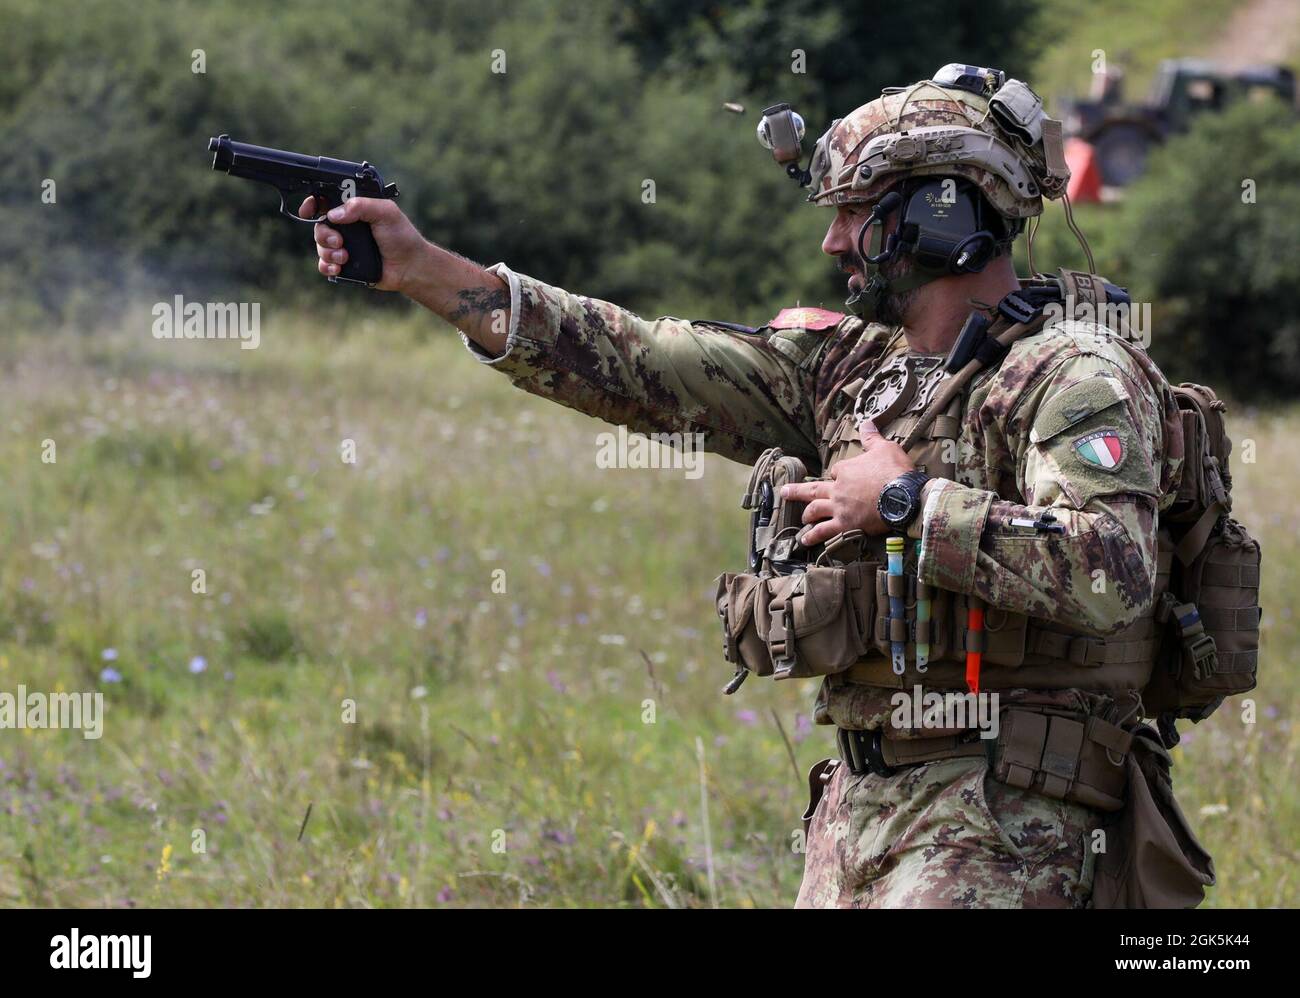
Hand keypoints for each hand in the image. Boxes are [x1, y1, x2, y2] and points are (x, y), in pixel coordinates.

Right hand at [299, 195, 429, 292]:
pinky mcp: (345, 264)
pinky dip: (327, 266)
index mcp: (354, 209)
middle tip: (340, 241)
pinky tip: (338, 267)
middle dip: (324, 234)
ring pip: (320, 245)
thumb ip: (361, 206)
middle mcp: (346, 226)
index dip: (313, 204)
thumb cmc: (402, 237)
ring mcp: (344, 245)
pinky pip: (324, 265)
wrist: (410, 267)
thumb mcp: (385, 212)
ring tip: (344, 257)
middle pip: (319, 225)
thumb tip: (333, 214)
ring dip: (327, 251)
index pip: (326, 201)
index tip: (308, 211)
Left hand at [781, 421, 915, 544]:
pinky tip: (804, 540)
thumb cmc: (895, 471)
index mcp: (846, 469)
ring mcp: (839, 507)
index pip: (835, 471)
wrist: (903, 495)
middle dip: (798, 491)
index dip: (837, 474)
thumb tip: (866, 421)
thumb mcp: (885, 448)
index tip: (840, 477)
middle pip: (814, 489)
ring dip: (806, 514)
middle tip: (784, 492)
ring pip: (815, 510)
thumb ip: (872, 437)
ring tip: (801, 519)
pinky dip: (813, 536)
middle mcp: (838, 488)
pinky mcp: (845, 524)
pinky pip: (824, 531)